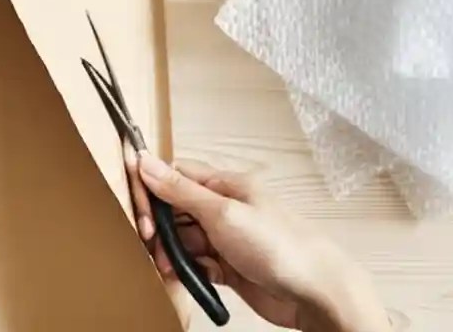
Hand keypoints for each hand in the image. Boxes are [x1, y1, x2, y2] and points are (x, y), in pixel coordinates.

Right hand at [134, 154, 390, 331]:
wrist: (314, 291)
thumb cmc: (280, 246)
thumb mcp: (222, 213)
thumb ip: (181, 191)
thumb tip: (146, 161)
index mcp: (226, 186)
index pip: (177, 177)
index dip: (153, 190)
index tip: (138, 210)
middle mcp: (225, 209)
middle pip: (177, 211)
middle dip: (161, 228)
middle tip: (153, 243)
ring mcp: (228, 240)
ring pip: (184, 241)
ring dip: (173, 253)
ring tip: (171, 267)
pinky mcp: (230, 267)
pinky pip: (198, 265)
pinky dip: (189, 272)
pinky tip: (190, 278)